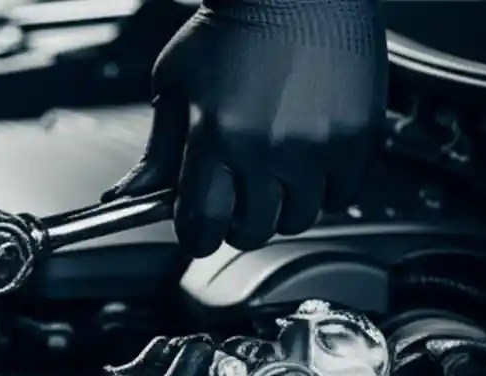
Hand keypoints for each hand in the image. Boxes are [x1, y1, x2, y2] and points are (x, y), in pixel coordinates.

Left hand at [106, 0, 386, 256]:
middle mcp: (266, 146)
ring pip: (297, 220)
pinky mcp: (357, 139)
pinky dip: (324, 189)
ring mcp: (315, 146)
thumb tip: (128, 198)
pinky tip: (307, 159)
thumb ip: (156, 152)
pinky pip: (341, 197)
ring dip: (282, 207)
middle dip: (238, 222)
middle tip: (236, 196)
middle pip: (252, 231)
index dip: (197, 236)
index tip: (198, 232)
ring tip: (273, 172)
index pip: (201, 225)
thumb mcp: (175, 86)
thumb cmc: (232, 29)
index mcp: (215, 135)